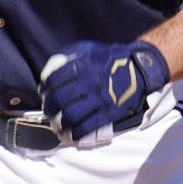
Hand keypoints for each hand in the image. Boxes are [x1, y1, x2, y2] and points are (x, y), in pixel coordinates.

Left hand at [39, 40, 171, 144]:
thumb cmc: (110, 58)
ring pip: (71, 115)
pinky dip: (75, 133)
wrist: (138, 69)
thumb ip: (69, 56)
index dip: (45, 88)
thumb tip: (50, 70)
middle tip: (48, 110)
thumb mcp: (89, 48)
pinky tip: (69, 135)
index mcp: (82, 65)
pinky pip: (87, 126)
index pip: (54, 79)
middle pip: (59, 100)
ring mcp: (98, 99)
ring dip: (59, 123)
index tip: (44, 93)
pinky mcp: (108, 112)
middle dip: (49, 108)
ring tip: (56, 124)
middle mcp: (88, 83)